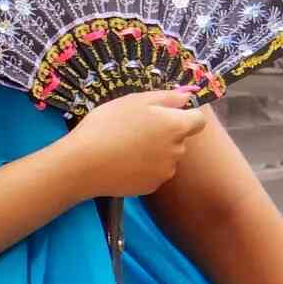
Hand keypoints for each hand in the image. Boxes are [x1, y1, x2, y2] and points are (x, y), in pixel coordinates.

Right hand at [65, 89, 206, 198]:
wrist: (84, 164)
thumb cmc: (108, 125)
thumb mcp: (135, 100)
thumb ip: (166, 98)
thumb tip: (186, 97)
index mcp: (175, 126)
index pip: (198, 120)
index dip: (185, 114)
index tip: (166, 113)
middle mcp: (177, 151)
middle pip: (179, 138)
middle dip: (165, 132)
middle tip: (136, 126)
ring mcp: (165, 171)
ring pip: (166, 155)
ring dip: (155, 150)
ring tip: (126, 145)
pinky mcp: (152, 186)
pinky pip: (154, 171)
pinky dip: (144, 166)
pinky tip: (124, 161)